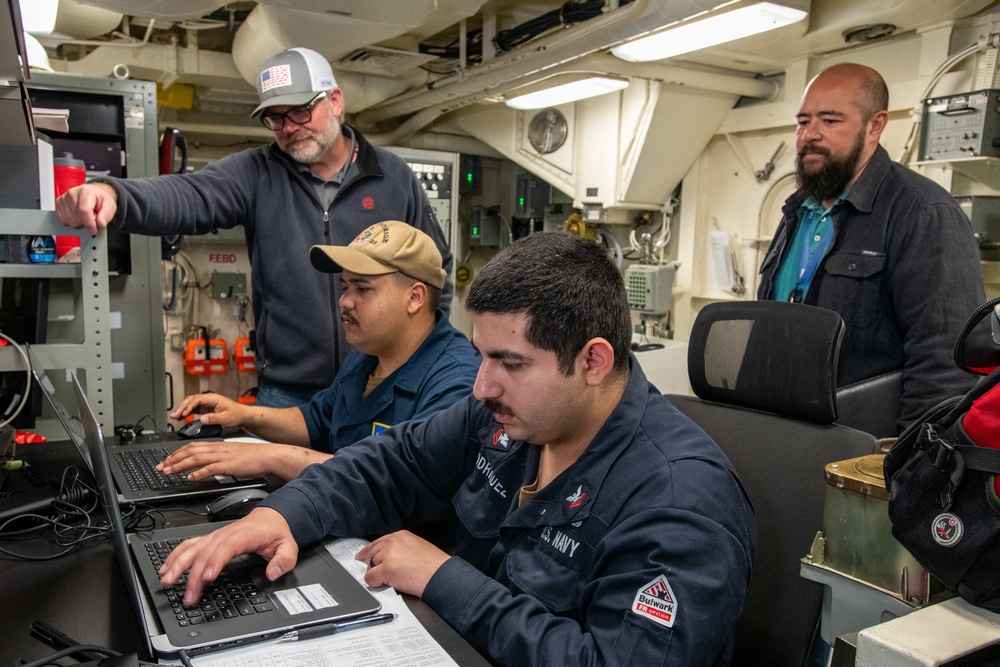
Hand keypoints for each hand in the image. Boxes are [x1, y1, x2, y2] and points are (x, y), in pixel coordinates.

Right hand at [54, 183, 117, 235]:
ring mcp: (64, 198)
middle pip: (77, 217)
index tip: (94, 231)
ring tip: (86, 215)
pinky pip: (63, 220)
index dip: (89, 224)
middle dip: (86, 223)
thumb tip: (100, 223)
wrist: (93, 193)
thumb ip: (106, 215)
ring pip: (70, 220)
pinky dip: (71, 221)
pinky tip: (78, 216)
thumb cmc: (100, 199)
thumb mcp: (110, 205)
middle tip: (93, 216)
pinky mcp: (58, 204)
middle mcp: (72, 193)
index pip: (84, 211)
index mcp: (86, 192)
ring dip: (79, 222)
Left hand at [158, 442, 328, 481]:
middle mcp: (217, 448)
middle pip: (189, 451)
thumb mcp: (231, 455)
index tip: (167, 460)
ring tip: (169, 472)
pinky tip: (190, 478)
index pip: (192, 446)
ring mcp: (222, 456)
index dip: (177, 453)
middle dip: (172, 459)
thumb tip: (204, 469)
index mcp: (217, 445)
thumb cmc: (252, 457)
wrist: (268, 456)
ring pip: (196, 458)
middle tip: (161, 467)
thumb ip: (216, 460)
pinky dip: (198, 473)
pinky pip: (210, 468)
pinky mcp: (228, 465)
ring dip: (180, 465)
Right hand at [159, 507, 298, 606]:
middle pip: (205, 553)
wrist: (270, 517)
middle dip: (194, 575)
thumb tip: (273, 572)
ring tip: (167, 581)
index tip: (207, 578)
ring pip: (192, 548)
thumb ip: (284, 560)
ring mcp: (215, 536)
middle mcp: (225, 534)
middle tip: (189, 596)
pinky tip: (166, 568)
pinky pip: (189, 545)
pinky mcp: (210, 540)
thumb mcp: (289, 545)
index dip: (215, 561)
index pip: (227, 547)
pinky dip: (175, 556)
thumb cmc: (276, 532)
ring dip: (177, 564)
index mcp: (244, 535)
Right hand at [170, 393, 244, 427]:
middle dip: (182, 407)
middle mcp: (208, 399)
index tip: (184, 413)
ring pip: (191, 404)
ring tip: (175, 416)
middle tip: (175, 415)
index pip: (197, 399)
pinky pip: (194, 409)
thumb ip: (214, 418)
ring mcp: (206, 403)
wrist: (242, 415)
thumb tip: (202, 418)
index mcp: (213, 398)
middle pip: (191, 400)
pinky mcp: (206, 409)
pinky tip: (181, 417)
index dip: (189, 406)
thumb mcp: (226, 418)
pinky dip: (187, 412)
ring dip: (183, 409)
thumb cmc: (236, 414)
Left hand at [356, 531, 449, 596]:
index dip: (368, 550)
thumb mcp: (417, 547)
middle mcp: (393, 542)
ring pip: (370, 566)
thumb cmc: (434, 565)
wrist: (441, 576)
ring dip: (376, 574)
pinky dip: (375, 583)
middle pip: (371, 553)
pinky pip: (370, 577)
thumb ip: (401, 548)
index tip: (361, 555)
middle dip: (372, 564)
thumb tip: (388, 556)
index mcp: (401, 536)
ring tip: (389, 579)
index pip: (378, 542)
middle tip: (375, 572)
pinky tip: (385, 583)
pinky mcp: (387, 569)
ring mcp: (389, 555)